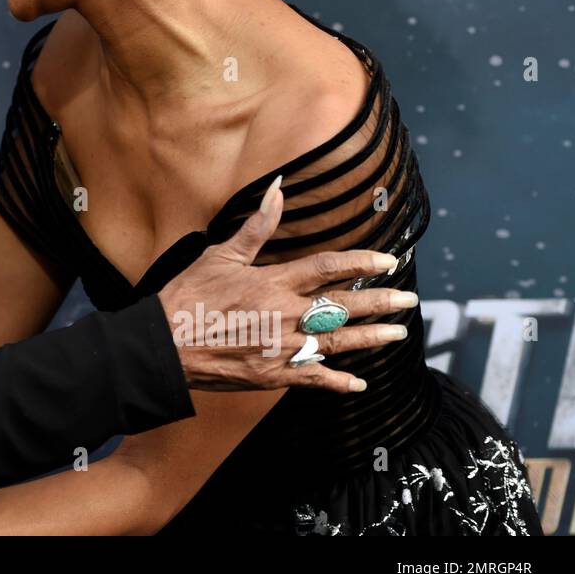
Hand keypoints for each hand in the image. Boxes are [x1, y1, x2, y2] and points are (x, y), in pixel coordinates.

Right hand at [157, 177, 416, 393]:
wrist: (166, 344)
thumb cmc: (189, 295)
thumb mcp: (221, 254)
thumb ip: (257, 225)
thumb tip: (278, 189)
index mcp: (274, 282)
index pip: (328, 268)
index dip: (361, 262)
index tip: (388, 261)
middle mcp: (285, 314)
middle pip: (344, 306)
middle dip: (380, 302)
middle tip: (408, 299)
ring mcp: (283, 348)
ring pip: (339, 343)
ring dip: (372, 338)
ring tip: (398, 333)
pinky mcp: (273, 375)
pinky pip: (315, 379)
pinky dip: (338, 382)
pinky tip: (359, 384)